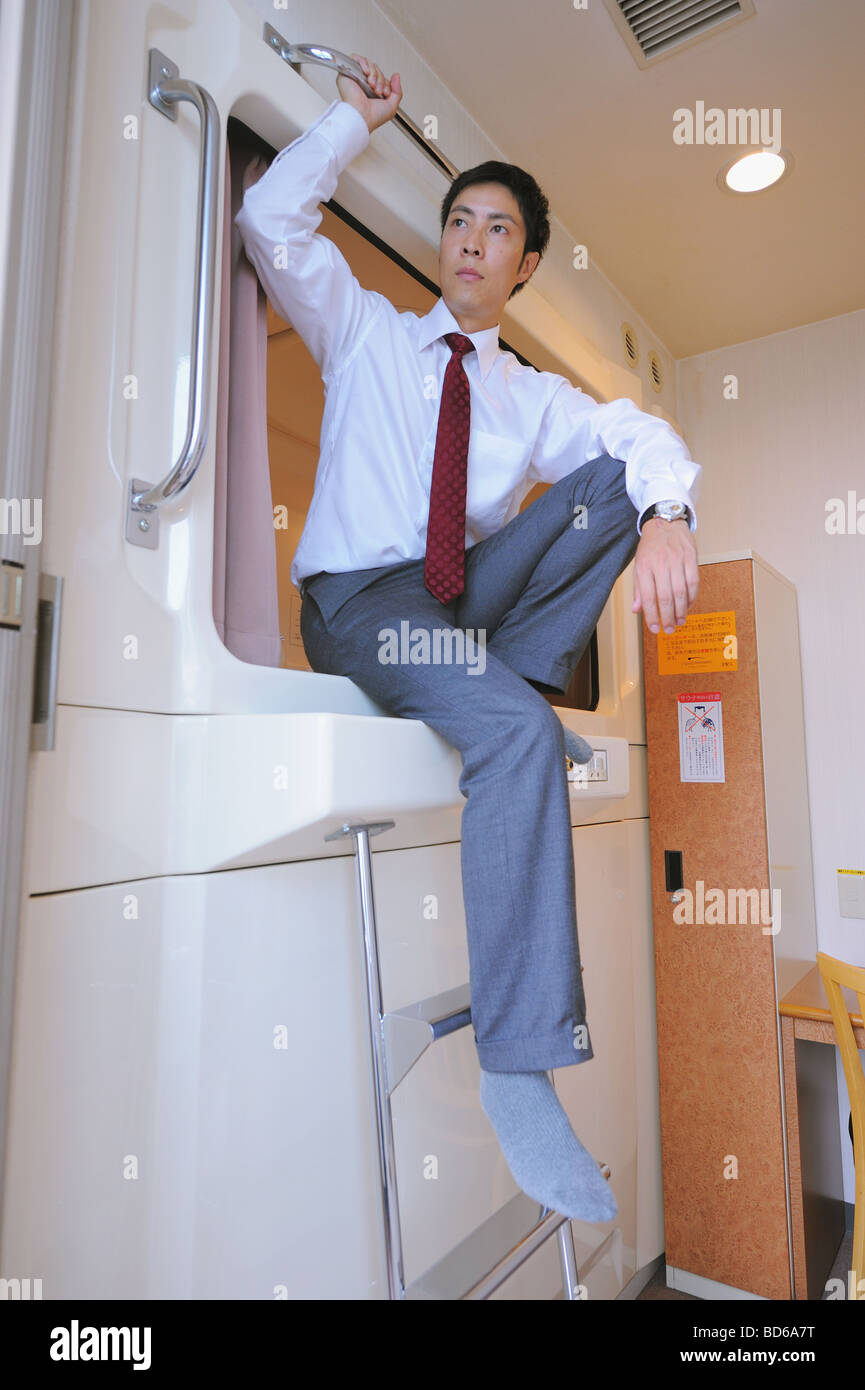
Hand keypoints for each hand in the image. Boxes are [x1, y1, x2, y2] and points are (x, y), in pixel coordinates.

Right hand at [337, 55, 401, 132]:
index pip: (381, 77)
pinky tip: (367, 73)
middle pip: (376, 70)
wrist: (361, 117)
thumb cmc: (373, 117)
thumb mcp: (392, 106)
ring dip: (375, 74)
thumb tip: (396, 76)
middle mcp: (362, 85)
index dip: (386, 82)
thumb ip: (397, 91)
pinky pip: (355, 58)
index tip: (386, 93)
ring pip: (369, 64)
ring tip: (372, 85)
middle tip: (379, 91)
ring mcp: (354, 78)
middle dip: (381, 79)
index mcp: (371, 92)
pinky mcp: (347, 73)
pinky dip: (364, 63)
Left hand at [631, 517, 698, 633]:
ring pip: (681, 591)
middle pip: (666, 597)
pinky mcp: (690, 557)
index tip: (655, 628)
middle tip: (669, 629)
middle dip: (668, 617)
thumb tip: (637, 610)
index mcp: (644, 567)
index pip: (648, 597)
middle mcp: (660, 563)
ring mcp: (677, 560)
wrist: (664, 522)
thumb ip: (639, 589)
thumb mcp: (638, 565)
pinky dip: (691, 597)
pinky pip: (693, 581)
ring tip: (679, 621)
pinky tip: (688, 605)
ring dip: (681, 610)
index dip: (652, 616)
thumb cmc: (650, 547)